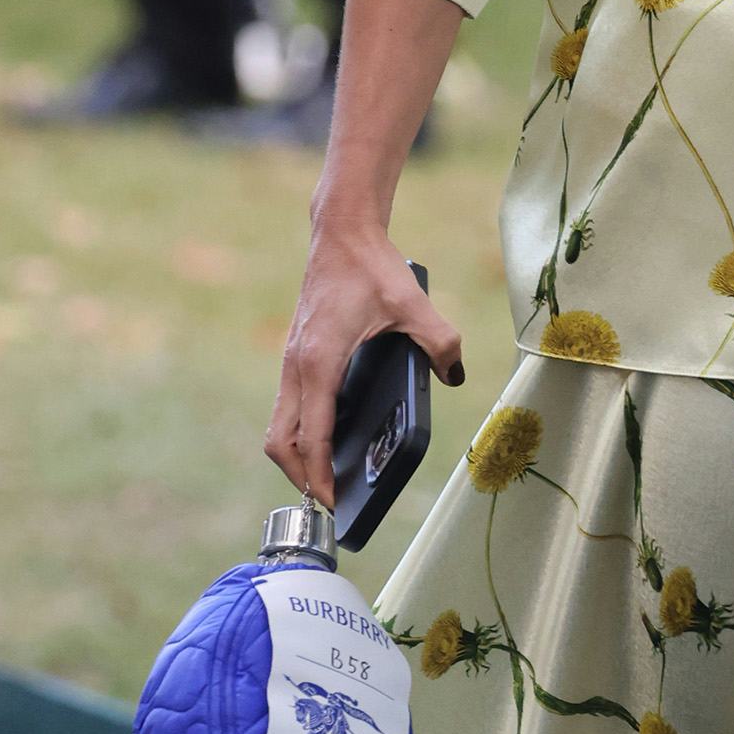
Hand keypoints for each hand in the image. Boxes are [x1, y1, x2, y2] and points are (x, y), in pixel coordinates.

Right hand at [265, 227, 462, 509]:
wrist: (341, 231)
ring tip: (326, 480)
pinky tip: (329, 440)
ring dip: (296, 457)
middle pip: (281, 441)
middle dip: (300, 477)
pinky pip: (288, 408)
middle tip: (328, 502)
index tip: (333, 502)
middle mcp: (296, 366)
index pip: (313, 435)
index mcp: (319, 361)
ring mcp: (291, 362)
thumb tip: (454, 375)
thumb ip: (440, 340)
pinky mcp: (295, 356)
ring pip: (279, 426)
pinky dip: (300, 433)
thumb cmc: (371, 266)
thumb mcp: (413, 303)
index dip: (320, 474)